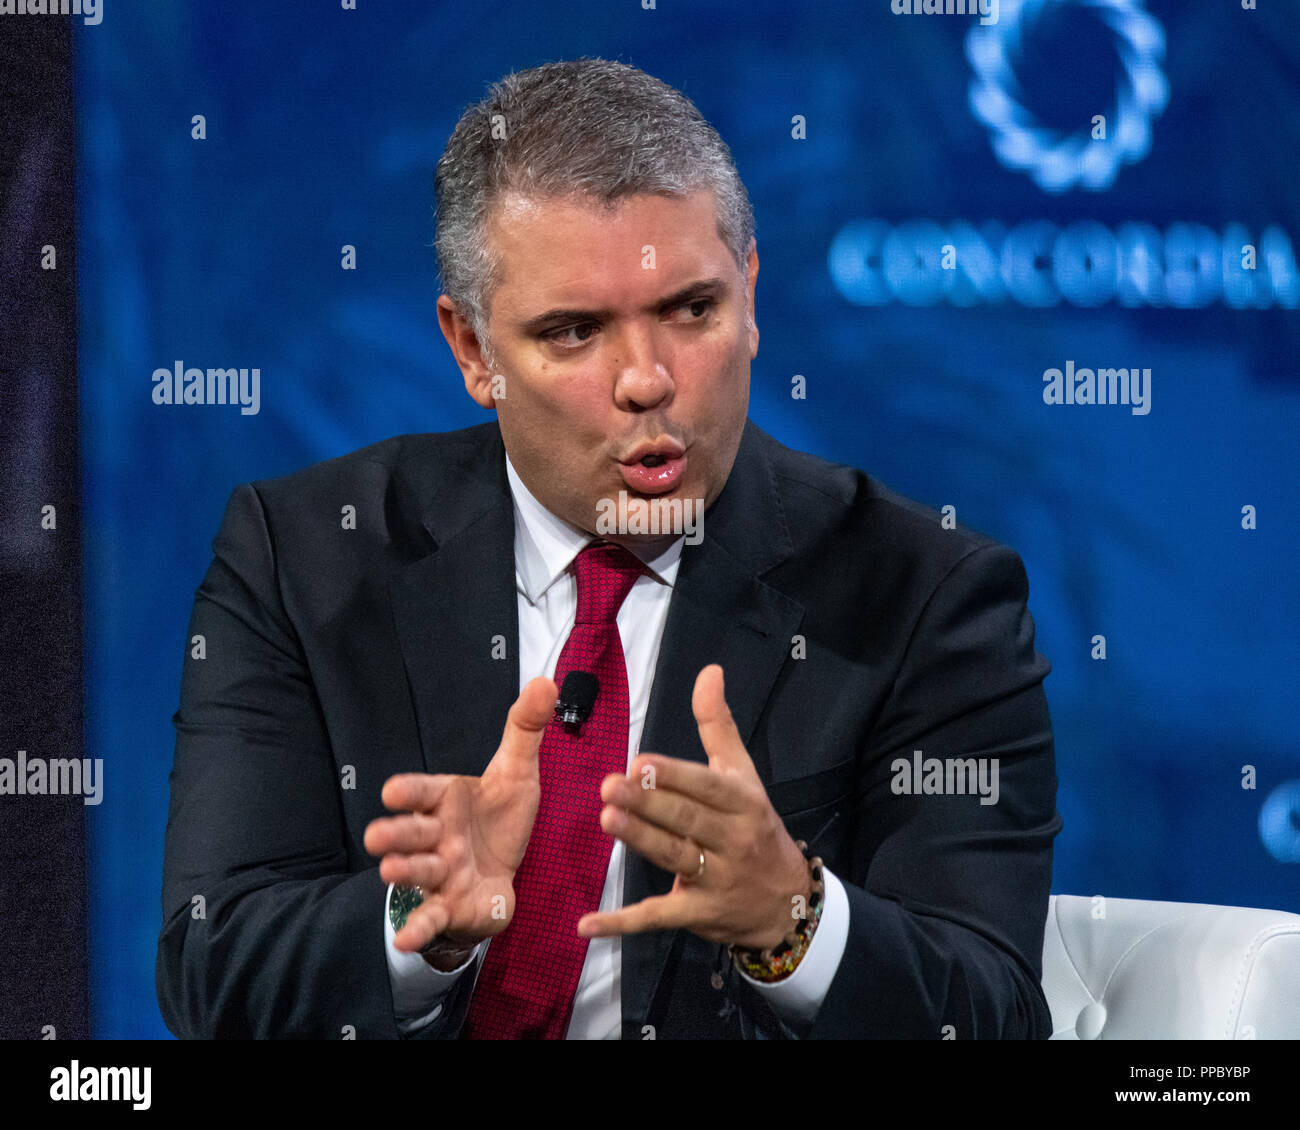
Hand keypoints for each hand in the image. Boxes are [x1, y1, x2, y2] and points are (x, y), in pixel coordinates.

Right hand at [364, 675, 556, 955]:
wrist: (502, 874)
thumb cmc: (499, 819)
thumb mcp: (517, 772)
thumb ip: (525, 728)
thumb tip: (546, 681)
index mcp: (446, 800)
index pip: (422, 792)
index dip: (408, 793)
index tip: (392, 791)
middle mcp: (435, 835)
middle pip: (411, 833)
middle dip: (395, 834)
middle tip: (378, 836)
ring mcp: (438, 873)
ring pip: (416, 871)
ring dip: (403, 872)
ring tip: (389, 871)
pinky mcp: (448, 905)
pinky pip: (429, 917)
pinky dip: (416, 928)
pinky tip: (405, 938)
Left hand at [577, 664, 810, 950]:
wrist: (785, 901)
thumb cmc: (754, 825)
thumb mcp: (742, 774)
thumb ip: (718, 724)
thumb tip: (709, 671)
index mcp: (743, 802)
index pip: (707, 786)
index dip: (674, 775)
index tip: (640, 761)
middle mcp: (733, 840)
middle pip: (686, 820)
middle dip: (648, 804)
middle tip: (608, 786)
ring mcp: (717, 880)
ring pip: (673, 858)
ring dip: (639, 841)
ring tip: (606, 820)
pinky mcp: (698, 914)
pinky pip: (657, 917)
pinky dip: (622, 923)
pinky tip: (587, 923)